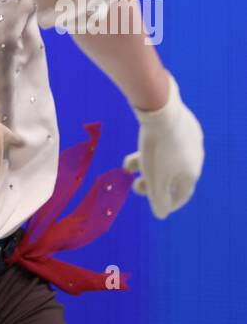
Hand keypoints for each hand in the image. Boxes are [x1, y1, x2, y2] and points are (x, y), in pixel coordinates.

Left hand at [123, 72, 204, 218]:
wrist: (160, 108)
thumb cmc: (157, 147)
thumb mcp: (155, 179)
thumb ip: (159, 201)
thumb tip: (161, 215)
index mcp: (192, 172)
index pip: (182, 194)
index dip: (167, 203)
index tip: (154, 204)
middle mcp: (196, 156)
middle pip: (171, 176)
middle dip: (151, 182)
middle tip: (135, 184)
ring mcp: (190, 138)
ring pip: (166, 157)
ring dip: (146, 164)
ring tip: (127, 164)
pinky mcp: (182, 122)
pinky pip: (167, 140)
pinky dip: (153, 147)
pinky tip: (141, 144)